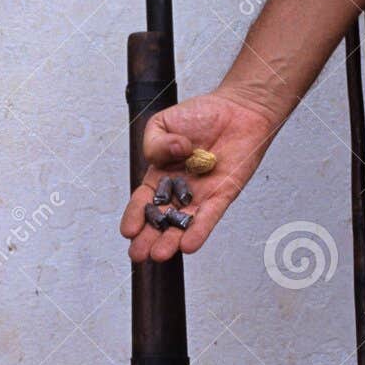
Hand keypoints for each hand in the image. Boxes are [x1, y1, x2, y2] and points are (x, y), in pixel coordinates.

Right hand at [120, 88, 278, 260]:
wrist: (237, 109)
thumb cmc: (201, 115)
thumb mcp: (162, 123)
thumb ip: (155, 142)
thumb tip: (172, 153)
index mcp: (161, 174)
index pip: (144, 200)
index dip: (135, 215)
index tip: (128, 231)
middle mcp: (180, 189)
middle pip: (162, 219)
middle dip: (149, 238)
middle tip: (138, 253)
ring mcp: (201, 194)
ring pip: (184, 222)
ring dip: (171, 240)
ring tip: (160, 255)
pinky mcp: (223, 194)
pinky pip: (210, 215)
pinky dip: (199, 230)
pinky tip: (188, 244)